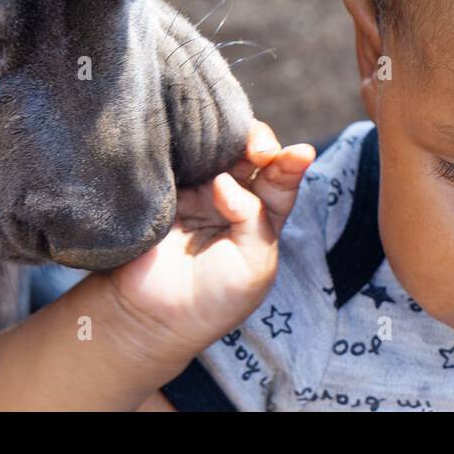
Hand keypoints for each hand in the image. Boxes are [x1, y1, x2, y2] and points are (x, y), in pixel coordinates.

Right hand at [106, 120, 314, 354]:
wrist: (152, 315)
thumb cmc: (214, 298)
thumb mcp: (254, 264)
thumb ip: (253, 218)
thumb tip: (224, 180)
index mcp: (262, 216)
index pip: (280, 181)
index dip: (290, 164)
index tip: (301, 153)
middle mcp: (232, 196)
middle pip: (250, 155)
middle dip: (259, 144)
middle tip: (259, 150)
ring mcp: (196, 188)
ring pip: (216, 148)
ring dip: (226, 138)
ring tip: (231, 141)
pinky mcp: (164, 186)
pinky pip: (177, 156)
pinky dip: (187, 143)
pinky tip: (193, 140)